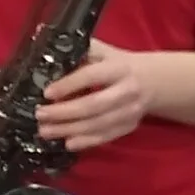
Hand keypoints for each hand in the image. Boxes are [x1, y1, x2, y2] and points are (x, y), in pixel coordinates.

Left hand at [36, 40, 151, 151]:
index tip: (47, 93)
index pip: (91, 76)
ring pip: (98, 124)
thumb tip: (46, 55)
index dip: (69, 85)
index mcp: (119, 68)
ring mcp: (130, 111)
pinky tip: (67, 143)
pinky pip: (106, 137)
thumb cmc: (118, 63)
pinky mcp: (130, 126)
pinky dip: (86, 142)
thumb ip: (79, 52)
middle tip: (40, 114)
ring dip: (69, 130)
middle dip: (64, 112)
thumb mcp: (103, 51)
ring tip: (45, 131)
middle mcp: (127, 91)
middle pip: (93, 105)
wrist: (154, 80)